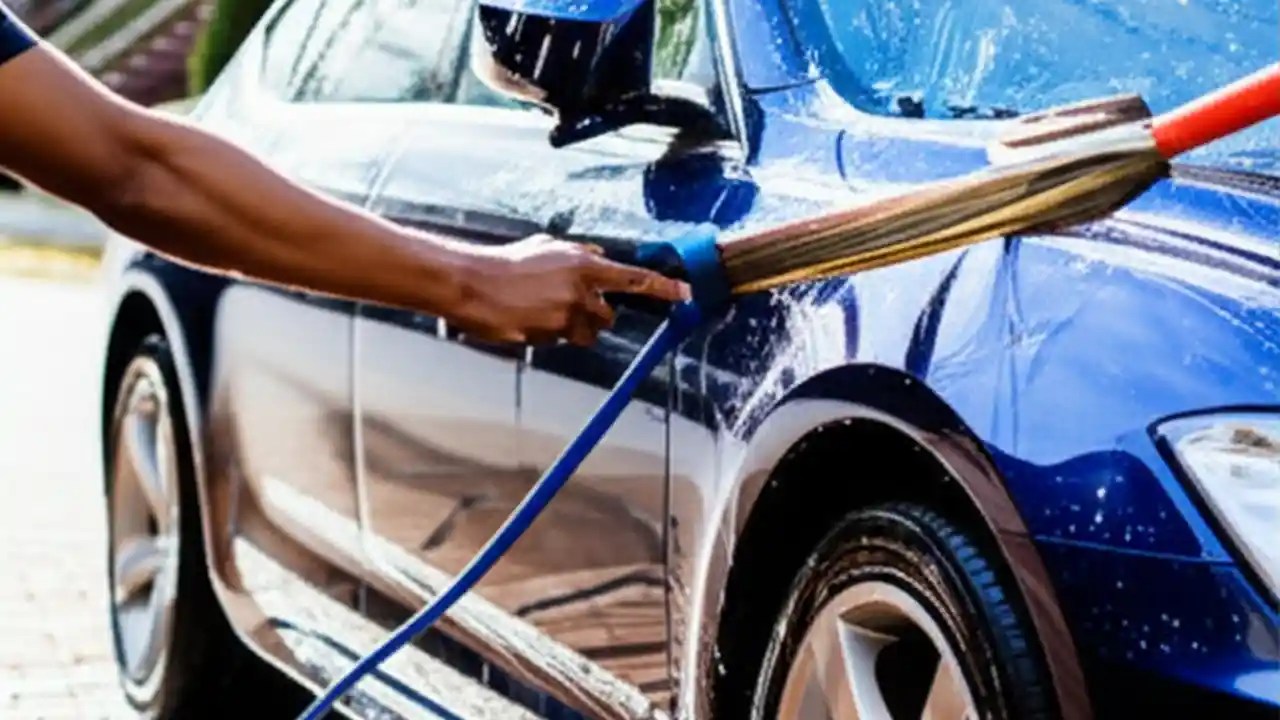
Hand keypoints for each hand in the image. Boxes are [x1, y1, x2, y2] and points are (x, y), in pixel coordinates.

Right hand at [451, 234, 690, 345]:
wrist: (472, 284)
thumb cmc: (508, 262)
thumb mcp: (549, 246)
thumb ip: (580, 254)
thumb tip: (600, 257)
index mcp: (584, 267)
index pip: (634, 280)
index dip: (663, 289)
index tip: (685, 295)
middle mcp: (580, 294)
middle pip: (609, 317)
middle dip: (594, 314)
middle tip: (567, 302)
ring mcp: (564, 319)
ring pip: (585, 333)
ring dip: (573, 326)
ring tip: (542, 309)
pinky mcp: (547, 338)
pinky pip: (559, 341)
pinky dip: (549, 333)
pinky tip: (528, 317)